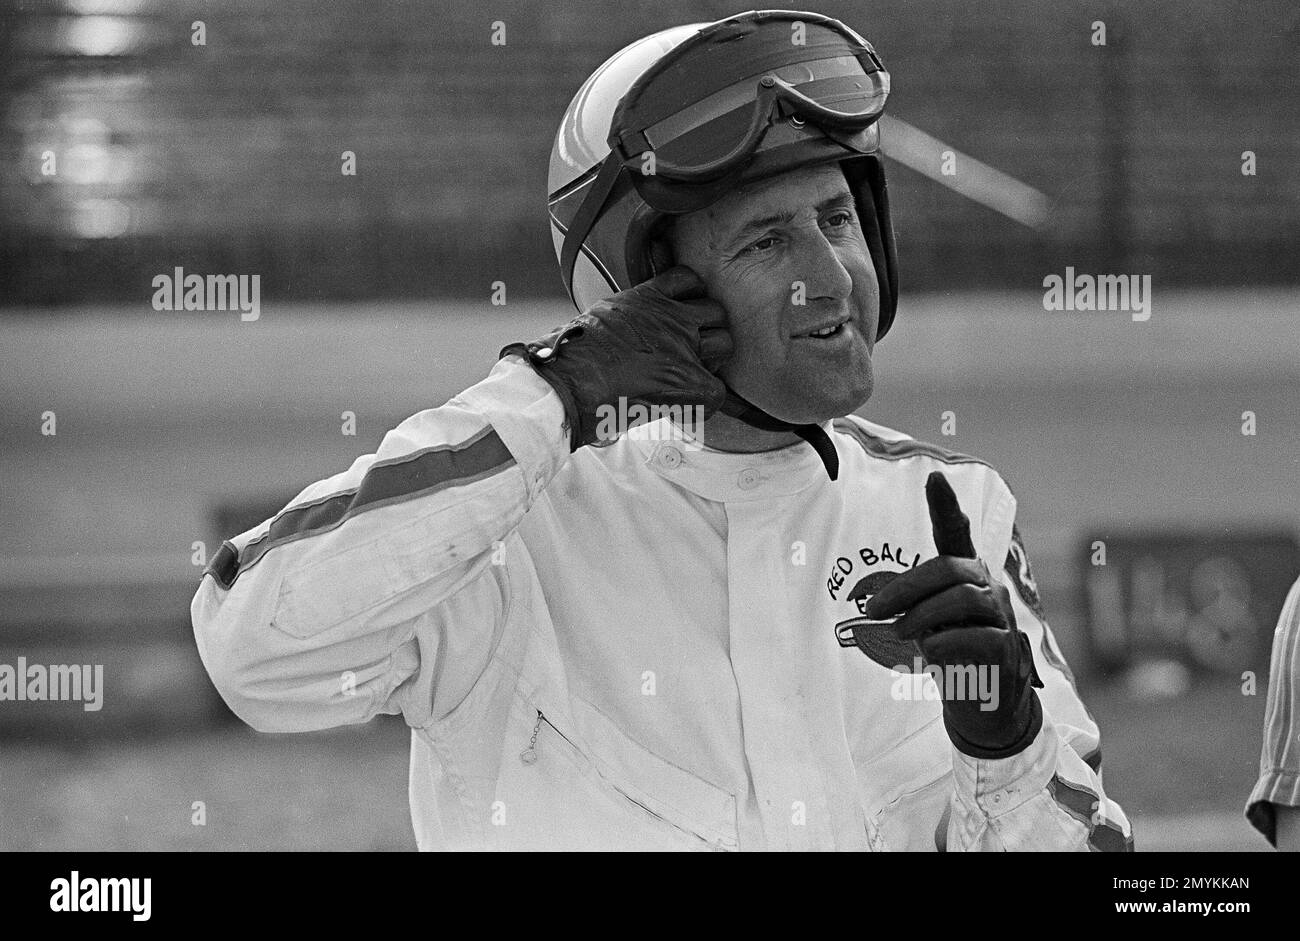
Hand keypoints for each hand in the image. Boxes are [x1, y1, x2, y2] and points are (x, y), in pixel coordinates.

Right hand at [499, 267, 732, 450]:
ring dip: (710, 361)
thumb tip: (629, 334)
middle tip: (686, 351)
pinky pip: (719, 391)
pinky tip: (682, 408)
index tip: (682, 312)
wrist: (567, 386)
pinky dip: (704, 404)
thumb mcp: (600, 318)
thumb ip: (627, 318)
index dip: (690, 298)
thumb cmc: (571, 359)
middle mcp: (671, 316)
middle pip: (715, 311)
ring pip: (724, 344)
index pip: (688, 279)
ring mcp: (683, 347)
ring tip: (687, 377)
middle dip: (705, 330)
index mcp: (647, 297)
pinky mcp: (690, 381)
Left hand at [864, 471, 1043, 757]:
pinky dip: (946, 643)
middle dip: (907, 587)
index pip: (957, 535)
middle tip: (874, 610)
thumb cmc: (952, 655)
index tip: (934, 478)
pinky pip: (978, 636)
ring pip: (964, 598)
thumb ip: (913, 605)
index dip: (946, 507)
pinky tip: (931, 654)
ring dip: (923, 615)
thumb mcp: (928, 624)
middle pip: (951, 569)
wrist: (985, 707)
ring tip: (901, 634)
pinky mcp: (1008, 650)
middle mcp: (989, 589)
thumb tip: (875, 604)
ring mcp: (1003, 619)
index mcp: (966, 577)